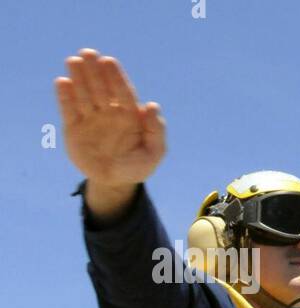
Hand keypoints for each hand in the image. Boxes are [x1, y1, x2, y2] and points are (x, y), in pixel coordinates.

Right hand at [54, 49, 165, 218]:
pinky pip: (69, 110)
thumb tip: (152, 106)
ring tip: (74, 61)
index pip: (123, 92)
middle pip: (101, 88)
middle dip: (95, 71)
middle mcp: (109, 113)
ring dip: (79, 78)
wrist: (114, 182)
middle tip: (88, 53)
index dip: (116, 77)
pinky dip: (65, 97)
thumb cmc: (137, 165)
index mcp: (130, 116)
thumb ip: (156, 130)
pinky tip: (62, 82)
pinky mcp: (74, 128)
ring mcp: (91, 119)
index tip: (109, 61)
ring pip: (84, 95)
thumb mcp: (153, 152)